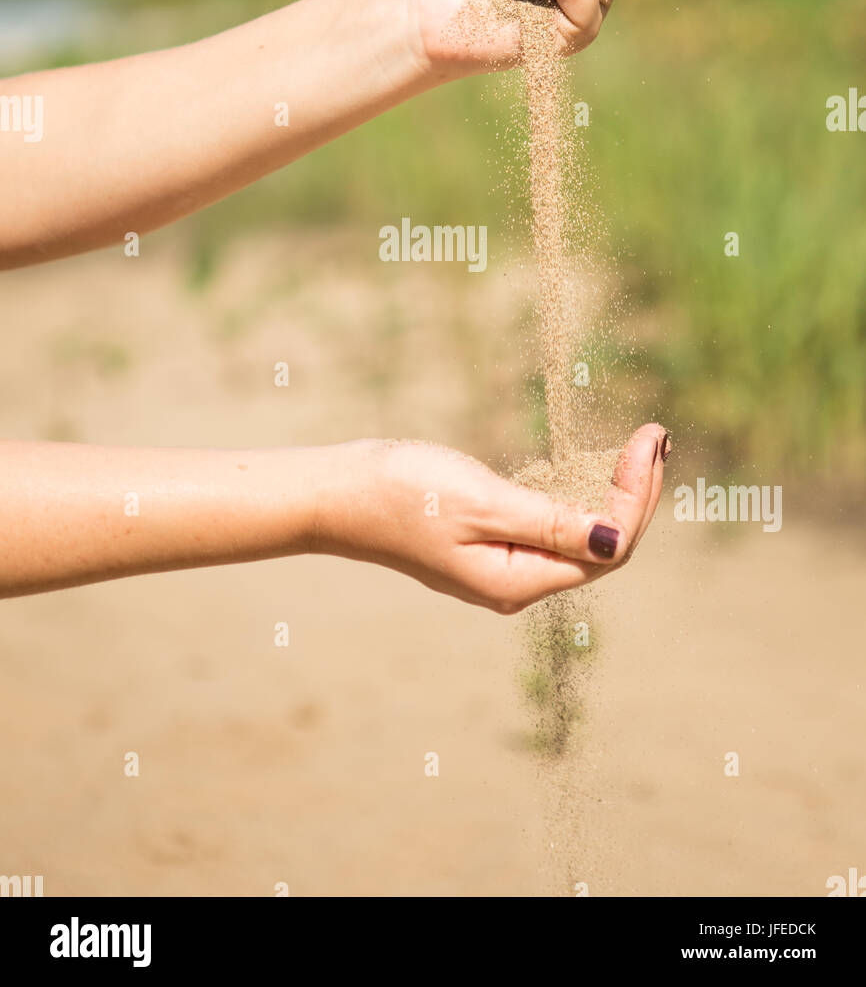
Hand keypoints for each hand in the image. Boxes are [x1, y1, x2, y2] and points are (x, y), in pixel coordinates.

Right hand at [318, 423, 667, 613]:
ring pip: (578, 536)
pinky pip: (550, 527)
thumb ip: (552, 522)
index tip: (649, 441)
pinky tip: (586, 469)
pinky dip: (575, 495)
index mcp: (519, 581)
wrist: (338, 493)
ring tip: (637, 448)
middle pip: (601, 547)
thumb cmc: (404, 492)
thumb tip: (616, 540)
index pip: (608, 549)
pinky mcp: (486, 544)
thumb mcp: (484, 503)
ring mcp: (501, 565)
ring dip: (610, 492)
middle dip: (633, 493)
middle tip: (655, 437)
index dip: (637, 497)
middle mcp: (516, 582)